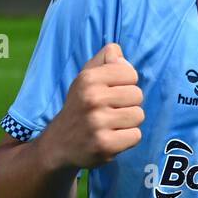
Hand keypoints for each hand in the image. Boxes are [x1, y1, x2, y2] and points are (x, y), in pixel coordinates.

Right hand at [39, 42, 143, 171]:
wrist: (58, 145)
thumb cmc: (79, 106)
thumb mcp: (85, 78)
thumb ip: (104, 60)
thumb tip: (118, 51)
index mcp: (88, 79)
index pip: (131, 73)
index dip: (125, 84)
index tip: (111, 93)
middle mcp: (92, 99)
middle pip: (137, 95)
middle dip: (128, 104)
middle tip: (110, 111)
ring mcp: (97, 123)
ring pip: (139, 115)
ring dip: (129, 122)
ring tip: (111, 124)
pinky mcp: (104, 145)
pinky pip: (136, 136)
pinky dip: (127, 139)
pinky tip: (112, 138)